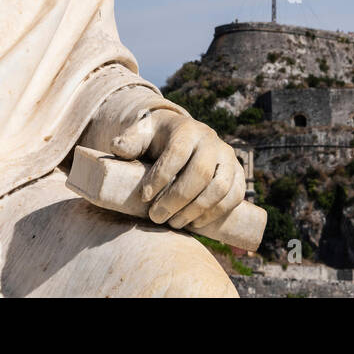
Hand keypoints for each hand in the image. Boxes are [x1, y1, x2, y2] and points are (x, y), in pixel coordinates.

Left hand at [114, 109, 245, 232]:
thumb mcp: (142, 134)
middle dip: (177, 200)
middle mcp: (211, 140)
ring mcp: (227, 156)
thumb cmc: (158, 139)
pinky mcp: (237, 173)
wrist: (184, 136)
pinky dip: (217, 213)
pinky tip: (196, 223)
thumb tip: (116, 147)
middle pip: (200, 173)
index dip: (162, 176)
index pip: (177, 153)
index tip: (145, 197)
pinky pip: (235, 196)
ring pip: (220, 187)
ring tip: (174, 223)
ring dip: (197, 211)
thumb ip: (129, 141)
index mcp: (187, 129)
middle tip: (156, 217)